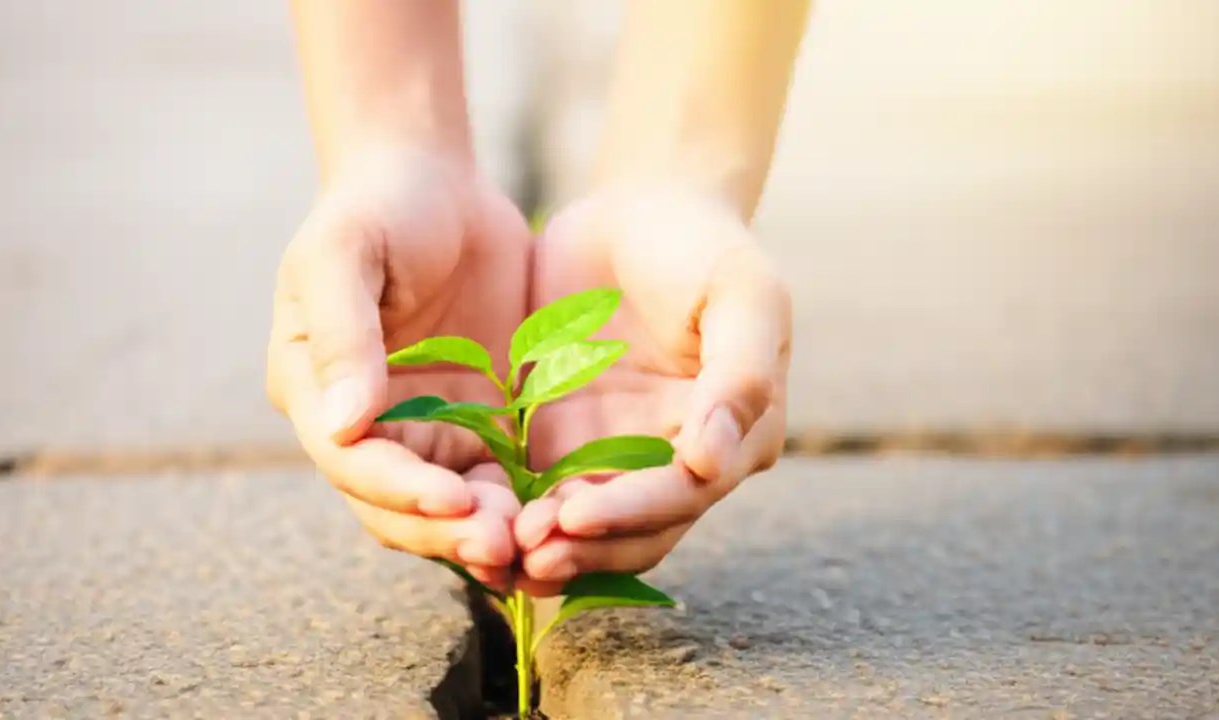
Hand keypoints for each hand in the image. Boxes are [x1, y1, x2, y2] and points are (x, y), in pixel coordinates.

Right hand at [267, 147, 527, 587]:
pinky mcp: (476, 420)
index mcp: (313, 392)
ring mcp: (422, 427)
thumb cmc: (376, 206)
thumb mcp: (345, 255)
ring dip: (485, 530)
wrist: (432, 175)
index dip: (399, 490)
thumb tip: (343, 425)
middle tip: (504, 548)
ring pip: (447, 505)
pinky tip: (559, 515)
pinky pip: (498, 476)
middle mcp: (364, 425)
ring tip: (534, 546)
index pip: (352, 462)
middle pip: (396, 504)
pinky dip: (522, 502)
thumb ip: (344, 336)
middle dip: (445, 531)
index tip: (454, 499)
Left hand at [514, 186, 791, 594]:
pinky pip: (540, 493)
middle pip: (637, 530)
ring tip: (497, 550)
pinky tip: (475, 521)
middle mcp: (681, 460)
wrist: (641, 207)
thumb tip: (714, 462)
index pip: (685, 493)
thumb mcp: (743, 294)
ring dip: (548, 546)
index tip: (575, 515)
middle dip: (585, 548)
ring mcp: (620, 454)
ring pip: (589, 527)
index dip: (632, 512)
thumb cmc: (705, 246)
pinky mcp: (565, 441)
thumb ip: (740, 375)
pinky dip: (514, 515)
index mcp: (736, 435)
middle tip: (528, 550)